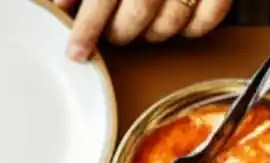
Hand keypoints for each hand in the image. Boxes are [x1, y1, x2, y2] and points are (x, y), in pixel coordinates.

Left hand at [57, 0, 231, 61]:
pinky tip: (178, 20)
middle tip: (113, 31)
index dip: (87, 28)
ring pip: (170, 22)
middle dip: (120, 32)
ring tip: (141, 25)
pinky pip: (208, 18)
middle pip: (137, 16)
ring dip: (152, 33)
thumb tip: (61, 2)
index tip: (76, 52)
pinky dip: (192, 27)